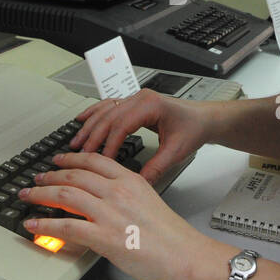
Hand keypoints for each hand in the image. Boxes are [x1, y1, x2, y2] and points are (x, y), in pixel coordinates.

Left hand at [19, 151, 217, 279]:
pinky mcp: (103, 236)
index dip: (70, 159)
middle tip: (36, 178)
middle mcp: (118, 191)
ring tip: (28, 196)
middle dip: (50, 175)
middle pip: (74, 175)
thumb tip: (109, 206)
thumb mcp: (151, 204)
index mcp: (131, 180)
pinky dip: (45, 225)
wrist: (186, 257)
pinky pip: (66, 227)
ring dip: (40, 194)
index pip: (93, 161)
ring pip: (65, 194)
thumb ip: (128, 199)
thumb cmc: (174, 238)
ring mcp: (109, 212)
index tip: (58, 161)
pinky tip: (33, 225)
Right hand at [68, 89, 211, 185]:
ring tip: (76, 141)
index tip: (102, 160)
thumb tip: (138, 182)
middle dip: (93, 135)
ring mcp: (136, 98)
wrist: (204, 118)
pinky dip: (94, 113)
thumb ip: (157, 167)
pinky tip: (82, 119)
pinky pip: (109, 105)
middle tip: (80, 153)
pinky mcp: (134, 103)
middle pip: (109, 116)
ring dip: (89, 125)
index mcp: (151, 105)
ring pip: (105, 110)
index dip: (109, 143)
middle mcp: (141, 98)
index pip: (122, 124)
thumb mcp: (176, 151)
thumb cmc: (193, 128)